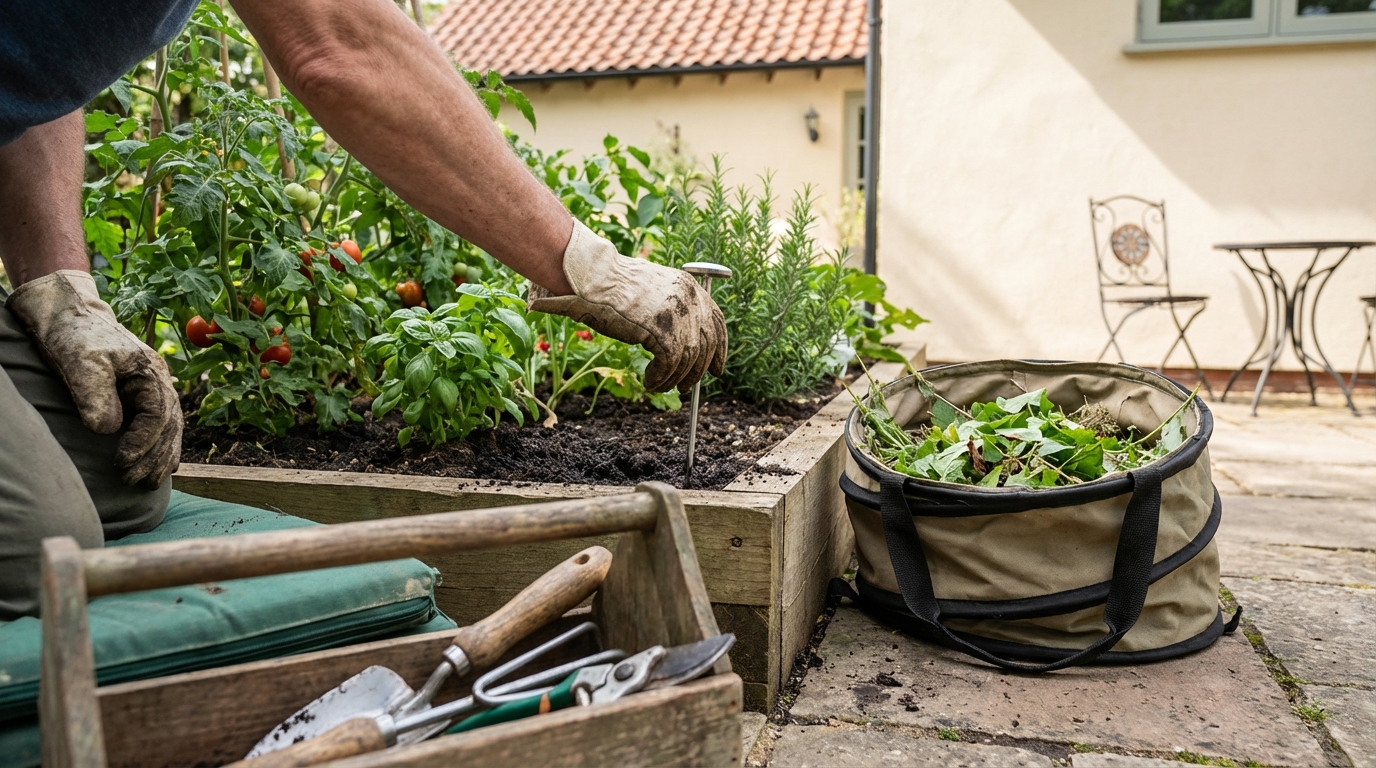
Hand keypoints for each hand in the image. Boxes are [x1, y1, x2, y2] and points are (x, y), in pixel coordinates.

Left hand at [6, 270, 180, 487]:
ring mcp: (152, 389)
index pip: (158, 416)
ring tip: (146, 482)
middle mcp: (159, 381)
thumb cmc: (75, 335)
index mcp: (151, 372)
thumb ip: (94, 395)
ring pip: (170, 429)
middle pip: (169, 427)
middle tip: (131, 480)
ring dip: (160, 457)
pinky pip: (161, 426)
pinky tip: (156, 466)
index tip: (121, 462)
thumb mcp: (81, 362)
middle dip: (154, 457)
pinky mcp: (140, 396)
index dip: (143, 443)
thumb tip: (107, 430)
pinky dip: (161, 448)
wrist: (69, 314)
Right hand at [527, 221, 726, 392]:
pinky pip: (669, 364)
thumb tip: (689, 344)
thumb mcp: (656, 292)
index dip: (720, 349)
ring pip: (689, 359)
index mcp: (690, 286)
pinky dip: (660, 378)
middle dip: (698, 371)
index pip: (718, 321)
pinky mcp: (661, 330)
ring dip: (674, 378)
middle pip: (707, 344)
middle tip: (685, 387)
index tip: (717, 369)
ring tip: (659, 385)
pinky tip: (649, 381)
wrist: (595, 279)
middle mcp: (689, 299)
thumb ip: (676, 310)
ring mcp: (677, 314)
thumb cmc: (616, 287)